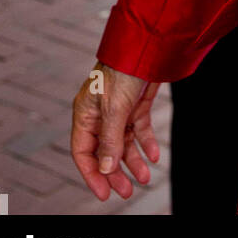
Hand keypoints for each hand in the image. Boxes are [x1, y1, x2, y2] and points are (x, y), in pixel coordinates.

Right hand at [72, 62, 159, 200]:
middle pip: (104, 151)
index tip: (104, 193)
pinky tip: (153, 156)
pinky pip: (139, 130)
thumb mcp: (115, 108)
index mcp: (85, 114)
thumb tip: (106, 169)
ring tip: (144, 178)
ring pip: (123, 143)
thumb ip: (110, 140)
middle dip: (115, 172)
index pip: (83, 152)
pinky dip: (146, 143)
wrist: (146, 44)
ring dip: (132, 160)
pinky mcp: (136, 104)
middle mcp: (100, 115)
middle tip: (126, 192)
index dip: (92, 174)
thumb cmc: (122, 70)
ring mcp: (118, 110)